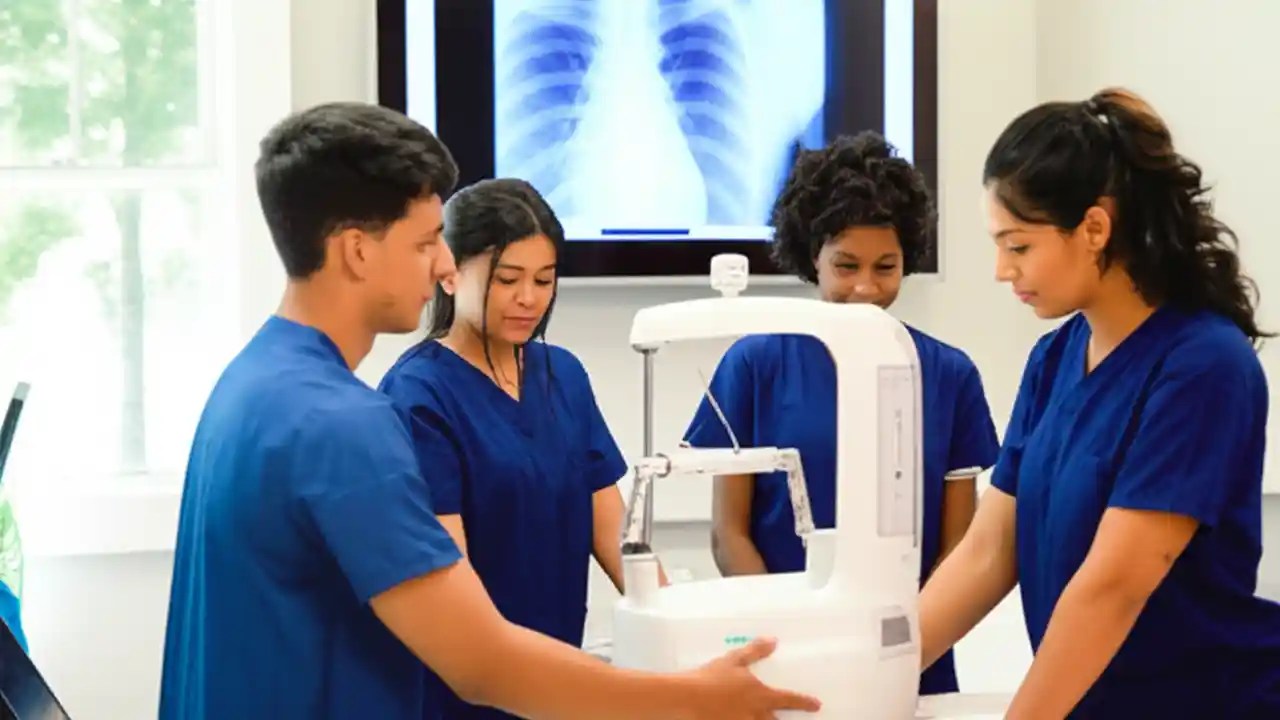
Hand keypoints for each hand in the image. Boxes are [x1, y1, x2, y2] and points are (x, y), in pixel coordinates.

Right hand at [679, 637, 821, 718]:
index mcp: (760, 695)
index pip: (789, 699)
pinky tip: (738, 719)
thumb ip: (755, 651)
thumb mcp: (733, 660)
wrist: (687, 698)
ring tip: (765, 719)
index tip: (817, 705)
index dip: (805, 702)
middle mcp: (755, 714)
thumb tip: (773, 641)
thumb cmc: (711, 677)